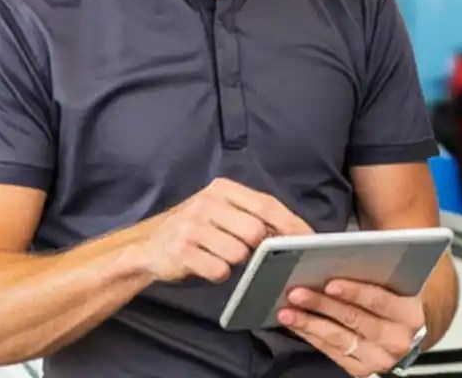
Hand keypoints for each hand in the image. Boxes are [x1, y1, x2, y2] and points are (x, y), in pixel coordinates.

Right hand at [136, 178, 312, 282]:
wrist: (150, 245)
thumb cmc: (199, 228)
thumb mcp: (224, 212)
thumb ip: (254, 216)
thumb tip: (296, 233)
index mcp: (223, 189)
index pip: (267, 204)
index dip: (291, 224)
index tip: (310, 240)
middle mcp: (207, 202)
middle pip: (255, 230)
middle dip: (260, 248)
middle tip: (254, 254)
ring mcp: (192, 226)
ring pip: (238, 253)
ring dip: (237, 262)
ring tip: (224, 257)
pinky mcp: (181, 250)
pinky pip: (218, 270)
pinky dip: (220, 273)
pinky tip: (210, 266)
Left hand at [278, 279, 423, 376]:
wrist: (407, 332)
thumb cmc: (397, 299)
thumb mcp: (398, 283)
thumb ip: (378, 270)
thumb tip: (341, 255)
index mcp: (410, 313)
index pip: (380, 300)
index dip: (354, 291)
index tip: (329, 283)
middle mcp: (397, 339)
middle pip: (354, 319)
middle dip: (322, 305)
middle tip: (297, 293)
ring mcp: (380, 358)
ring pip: (339, 338)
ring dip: (309, 323)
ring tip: (288, 311)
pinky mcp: (363, 369)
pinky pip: (332, 352)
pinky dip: (312, 337)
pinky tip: (297, 324)